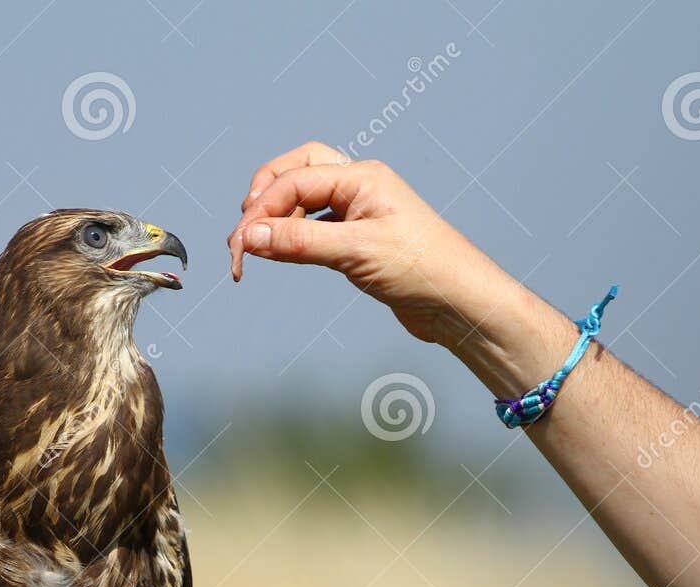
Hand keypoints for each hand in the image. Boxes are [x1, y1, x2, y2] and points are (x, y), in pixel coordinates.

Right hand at [227, 141, 517, 346]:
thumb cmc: (424, 269)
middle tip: (244, 231)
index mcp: (362, 177)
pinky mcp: (360, 239)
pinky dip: (294, 236)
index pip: (294, 181)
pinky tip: (284, 253)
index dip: (261, 211)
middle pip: (296, 171)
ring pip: (305, 198)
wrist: (458, 302)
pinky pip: (316, 225)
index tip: (240, 246)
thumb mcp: (355, 252)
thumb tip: (251, 236)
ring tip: (257, 246)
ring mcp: (360, 211)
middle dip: (265, 196)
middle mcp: (360, 186)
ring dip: (278, 217)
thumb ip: (299, 242)